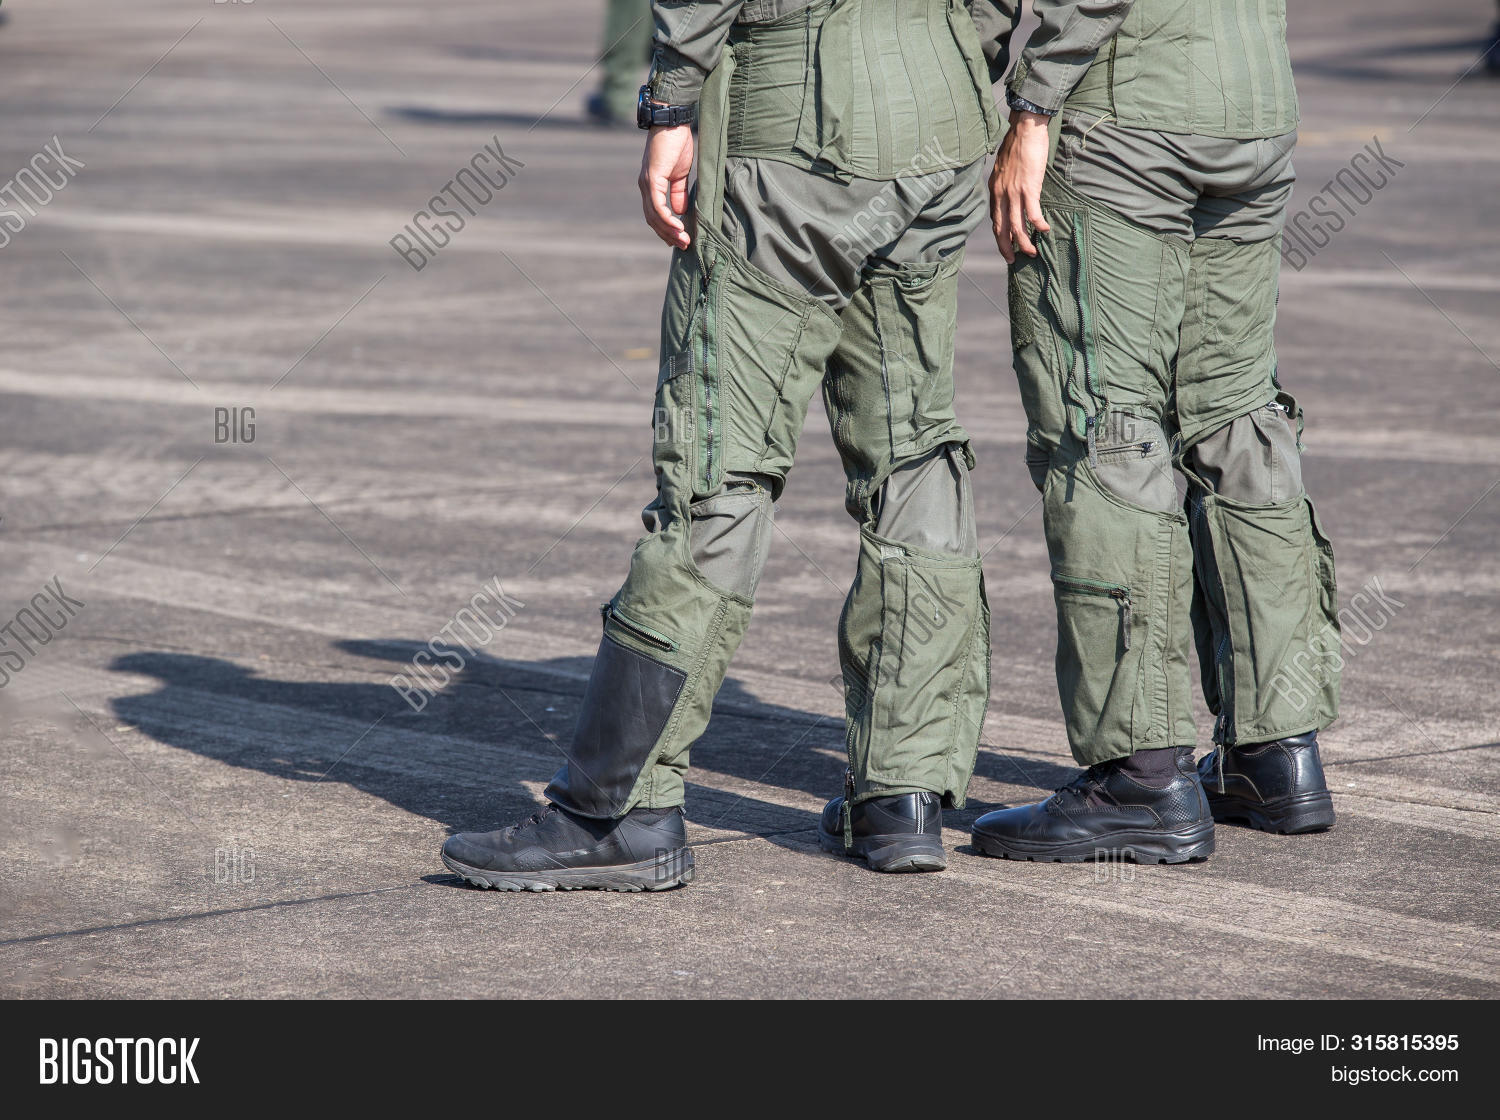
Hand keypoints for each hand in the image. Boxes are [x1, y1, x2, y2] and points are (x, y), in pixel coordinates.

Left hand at [639, 123, 695, 249]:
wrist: (673, 121)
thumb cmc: (677, 143)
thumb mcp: (680, 172)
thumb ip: (679, 192)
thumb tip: (680, 211)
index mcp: (651, 185)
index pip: (655, 214)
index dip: (666, 229)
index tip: (679, 240)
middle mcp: (645, 186)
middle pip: (652, 219)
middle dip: (668, 235)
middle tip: (684, 246)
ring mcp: (646, 183)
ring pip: (654, 215)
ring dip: (669, 231)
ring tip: (684, 240)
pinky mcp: (652, 178)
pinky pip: (658, 205)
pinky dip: (667, 218)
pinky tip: (678, 226)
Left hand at [989, 110, 1052, 263]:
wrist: (1024, 129)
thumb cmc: (1017, 145)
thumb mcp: (1004, 167)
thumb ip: (1005, 182)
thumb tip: (1010, 191)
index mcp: (994, 190)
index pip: (994, 219)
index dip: (999, 235)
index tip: (1005, 245)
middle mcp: (1000, 194)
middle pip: (1001, 228)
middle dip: (1006, 247)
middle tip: (1012, 260)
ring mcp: (1014, 192)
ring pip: (1016, 226)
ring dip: (1024, 242)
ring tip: (1031, 252)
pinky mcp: (1029, 187)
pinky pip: (1033, 213)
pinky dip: (1038, 225)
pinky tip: (1045, 230)